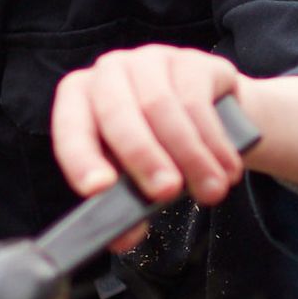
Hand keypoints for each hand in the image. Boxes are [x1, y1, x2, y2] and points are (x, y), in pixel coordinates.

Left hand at [51, 45, 297, 235]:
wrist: (215, 115)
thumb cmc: (160, 147)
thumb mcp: (137, 176)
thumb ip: (126, 205)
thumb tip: (123, 238)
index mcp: (79, 100)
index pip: (70, 127)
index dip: (81, 158)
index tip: (99, 189)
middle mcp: (109, 72)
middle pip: (118, 113)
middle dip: (143, 158)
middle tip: (167, 192)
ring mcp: (150, 60)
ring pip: (163, 108)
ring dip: (191, 157)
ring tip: (211, 192)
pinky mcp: (191, 60)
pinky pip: (199, 101)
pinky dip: (215, 143)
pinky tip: (226, 169)